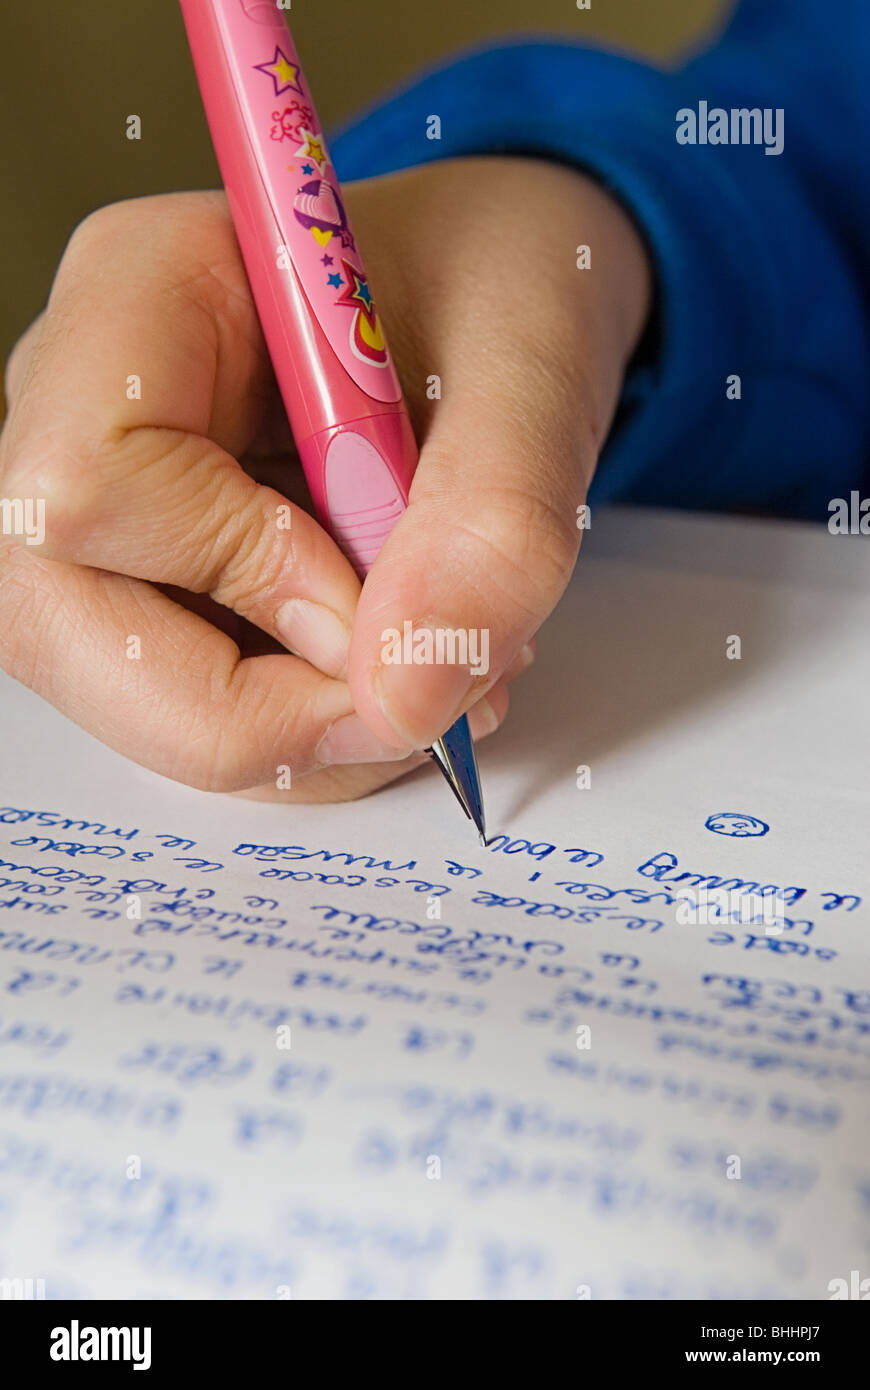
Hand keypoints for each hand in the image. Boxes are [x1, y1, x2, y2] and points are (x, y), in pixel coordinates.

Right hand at [0, 158, 649, 800]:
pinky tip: (398, 674)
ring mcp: (110, 509)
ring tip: (437, 676)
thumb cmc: (497, 288)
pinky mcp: (157, 581)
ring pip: (125, 694)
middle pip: (63, 624)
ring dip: (297, 736)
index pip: (90, 483)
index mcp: (146, 293)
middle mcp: (88, 407)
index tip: (379, 599)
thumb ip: (492, 525)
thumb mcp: (536, 374)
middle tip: (413, 704)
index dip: (238, 576)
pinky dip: (308, 732)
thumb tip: (406, 695)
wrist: (497, 308)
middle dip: (252, 714)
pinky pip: (186, 709)